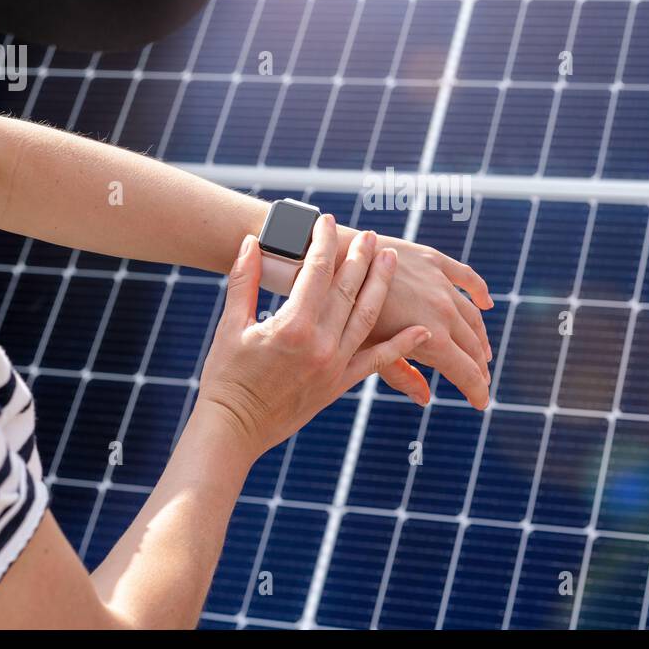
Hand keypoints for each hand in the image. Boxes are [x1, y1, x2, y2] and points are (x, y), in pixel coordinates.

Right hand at [196, 214, 430, 459]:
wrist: (234, 428)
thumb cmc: (226, 377)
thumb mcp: (230, 325)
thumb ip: (244, 280)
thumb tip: (252, 242)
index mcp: (292, 325)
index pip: (315, 271)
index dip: (323, 242)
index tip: (327, 220)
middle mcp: (321, 343)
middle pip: (348, 289)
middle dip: (360, 257)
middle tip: (371, 235)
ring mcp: (335, 365)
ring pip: (368, 317)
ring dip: (382, 286)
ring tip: (392, 260)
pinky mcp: (340, 384)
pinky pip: (377, 362)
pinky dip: (402, 346)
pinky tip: (423, 332)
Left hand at [340, 230, 493, 410]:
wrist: (335, 263)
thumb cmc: (343, 315)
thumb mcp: (370, 351)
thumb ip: (401, 374)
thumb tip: (425, 399)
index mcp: (432, 338)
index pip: (467, 372)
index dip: (477, 392)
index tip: (481, 403)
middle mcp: (443, 311)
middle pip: (473, 346)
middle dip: (479, 368)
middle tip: (480, 381)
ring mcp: (440, 284)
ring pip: (472, 316)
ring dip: (480, 337)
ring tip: (483, 352)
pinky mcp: (434, 261)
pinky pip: (466, 277)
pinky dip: (479, 291)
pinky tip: (486, 303)